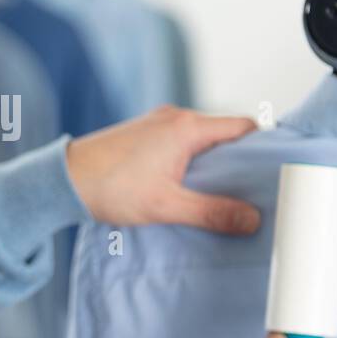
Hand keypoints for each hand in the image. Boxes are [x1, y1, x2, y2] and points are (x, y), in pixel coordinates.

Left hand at [65, 105, 260, 233]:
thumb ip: (212, 212)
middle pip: (224, 133)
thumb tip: (252, 219)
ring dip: (213, 164)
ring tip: (224, 195)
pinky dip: (191, 163)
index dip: (263, 147)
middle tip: (254, 191)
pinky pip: (180, 145)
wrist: (61, 181)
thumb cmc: (109, 187)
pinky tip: (190, 189)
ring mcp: (156, 125)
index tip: (274, 172)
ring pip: (201, 141)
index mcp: (186, 127)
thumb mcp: (166, 205)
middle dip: (239, 161)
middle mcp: (173, 118)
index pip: (243, 127)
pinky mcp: (143, 136)